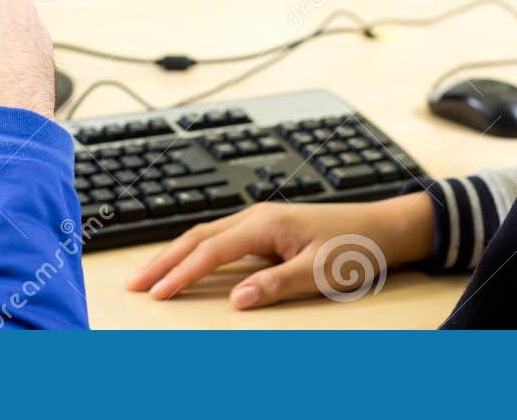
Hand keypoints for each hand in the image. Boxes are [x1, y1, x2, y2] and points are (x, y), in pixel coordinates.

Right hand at [126, 193, 432, 309]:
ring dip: (176, 254)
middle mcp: (258, 215)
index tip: (157, 293)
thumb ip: (275, 285)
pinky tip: (186, 261)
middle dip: (164, 260)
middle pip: (198, 235)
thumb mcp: (318, 272)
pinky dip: (196, 250)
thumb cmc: (354, 248)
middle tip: (134, 282)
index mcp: (266, 223)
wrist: (382, 229)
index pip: (211, 250)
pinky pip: (220, 237)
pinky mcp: (267, 228)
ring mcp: (261, 219)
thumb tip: (237, 300)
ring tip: (149, 274)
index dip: (181, 273)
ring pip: (206, 233)